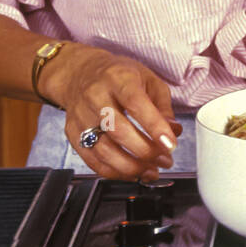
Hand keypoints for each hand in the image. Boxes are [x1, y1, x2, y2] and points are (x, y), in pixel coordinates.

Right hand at [39, 44, 182, 180]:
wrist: (81, 73)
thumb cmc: (118, 76)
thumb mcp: (148, 80)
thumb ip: (163, 106)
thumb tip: (173, 131)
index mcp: (118, 78)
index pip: (135, 103)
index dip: (154, 126)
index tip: (170, 144)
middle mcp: (96, 96)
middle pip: (118, 130)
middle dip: (145, 151)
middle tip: (165, 160)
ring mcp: (81, 115)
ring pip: (103, 149)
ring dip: (131, 167)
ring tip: (151, 171)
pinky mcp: (72, 132)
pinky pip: (92, 159)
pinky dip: (114, 172)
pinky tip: (131, 172)